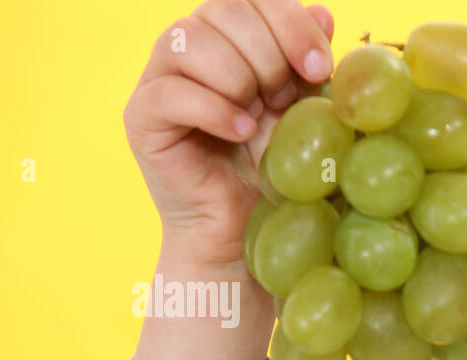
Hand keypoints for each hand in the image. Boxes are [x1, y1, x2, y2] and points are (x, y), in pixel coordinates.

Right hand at [124, 0, 335, 272]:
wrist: (247, 230)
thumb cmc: (276, 169)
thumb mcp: (304, 112)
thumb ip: (308, 65)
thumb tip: (324, 14)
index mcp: (229, 35)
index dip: (289, 23)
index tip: (319, 69)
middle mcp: (190, 46)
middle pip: (224, 10)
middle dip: (268, 56)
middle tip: (283, 102)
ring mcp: (160, 78)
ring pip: (192, 41)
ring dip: (239, 79)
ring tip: (256, 121)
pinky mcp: (142, 116)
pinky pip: (172, 92)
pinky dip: (215, 110)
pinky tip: (240, 134)